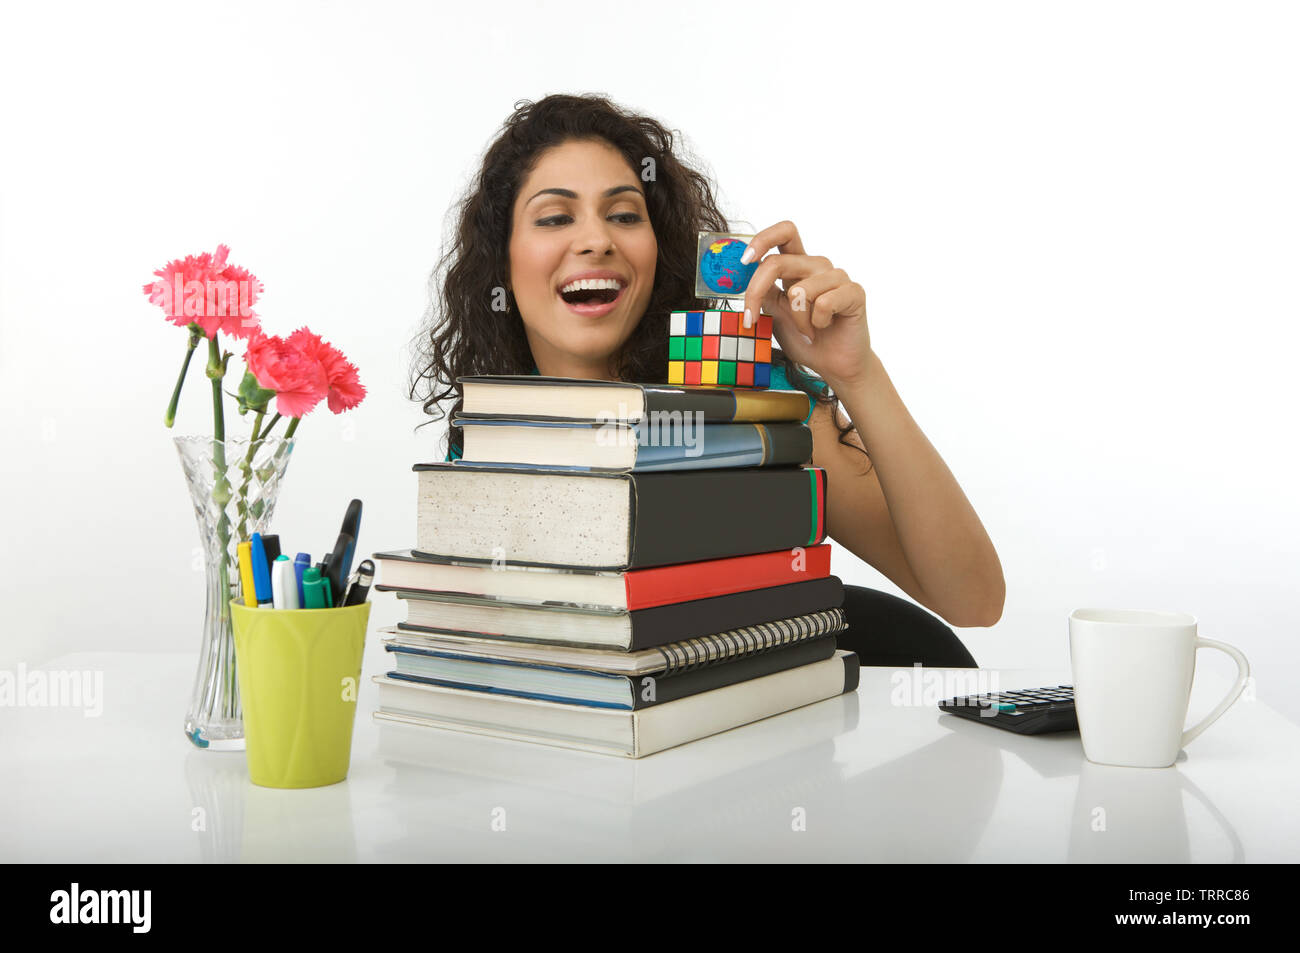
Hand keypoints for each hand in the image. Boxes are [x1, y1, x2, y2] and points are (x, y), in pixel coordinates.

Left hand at [740, 220, 871, 388]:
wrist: (833, 365)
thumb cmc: (805, 338)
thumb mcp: (775, 313)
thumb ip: (763, 292)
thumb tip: (740, 275)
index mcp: (798, 265)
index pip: (784, 232)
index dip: (762, 239)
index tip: (744, 261)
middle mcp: (817, 266)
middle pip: (778, 261)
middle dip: (756, 291)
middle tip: (750, 319)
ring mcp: (837, 277)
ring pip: (799, 290)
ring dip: (796, 320)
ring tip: (807, 331)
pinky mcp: (854, 292)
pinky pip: (824, 303)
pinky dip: (816, 323)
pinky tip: (824, 327)